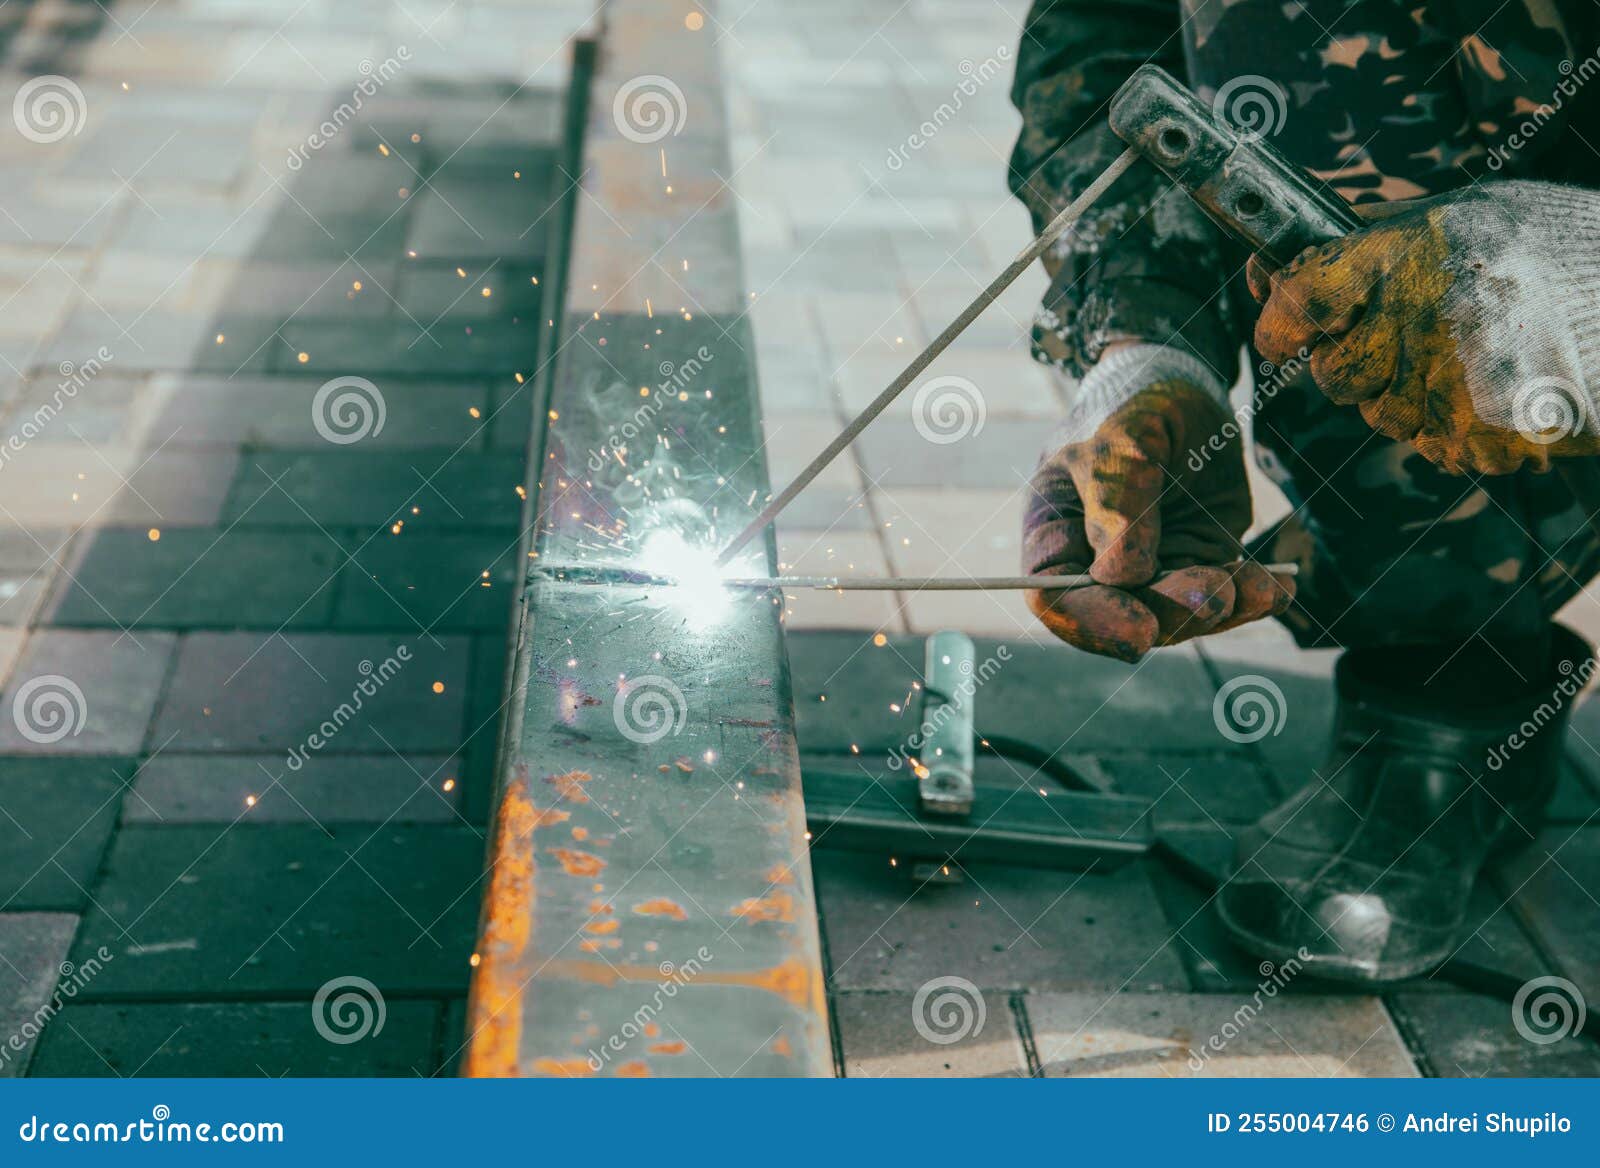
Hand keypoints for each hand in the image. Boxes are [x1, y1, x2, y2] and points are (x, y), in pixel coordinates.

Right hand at [1023, 345, 1294, 661]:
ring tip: (1257, 586)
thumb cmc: (1137, 410)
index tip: (1139, 627)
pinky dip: (1250, 598)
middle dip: (1171, 613)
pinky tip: (1278, 587)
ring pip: (1176, 616)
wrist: (1187, 395)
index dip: (1091, 621)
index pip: (1053, 595)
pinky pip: (1220, 597)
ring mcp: (1148, 571)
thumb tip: (1121, 576)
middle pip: (1121, 615)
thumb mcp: (1124, 440)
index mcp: (1054, 533)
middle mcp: (1094, 564)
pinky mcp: (1195, 565)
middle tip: (1216, 594)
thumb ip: (1117, 501)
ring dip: (1216, 608)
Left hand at [1249, 182, 1599, 474]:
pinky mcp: (1492, 426)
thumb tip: (1267, 272)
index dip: (1280, 323)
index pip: (1300, 298)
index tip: (1284, 336)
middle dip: (1361, 368)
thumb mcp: (1461, 215)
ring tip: (1478, 359)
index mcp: (1410, 248)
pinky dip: (1463, 432)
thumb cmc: (1553, 247)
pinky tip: (1504, 390)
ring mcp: (1460, 372)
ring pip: (1384, 419)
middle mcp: (1428, 308)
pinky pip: (1439, 450)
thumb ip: (1369, 243)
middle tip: (1419, 340)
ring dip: (1416, 402)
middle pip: (1335, 374)